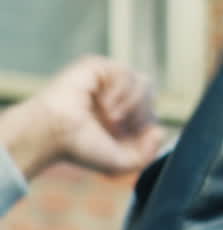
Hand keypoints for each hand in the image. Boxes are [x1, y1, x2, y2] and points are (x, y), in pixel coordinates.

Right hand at [0, 55, 165, 178]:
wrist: (54, 133)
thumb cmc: (80, 148)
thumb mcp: (121, 163)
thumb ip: (147, 155)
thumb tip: (160, 131)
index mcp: (123, 116)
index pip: (153, 112)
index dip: (146, 126)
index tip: (123, 137)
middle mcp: (117, 96)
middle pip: (151, 95)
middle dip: (139, 114)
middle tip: (115, 127)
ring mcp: (107, 80)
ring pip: (144, 82)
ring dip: (131, 103)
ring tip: (110, 117)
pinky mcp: (96, 66)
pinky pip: (125, 72)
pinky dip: (119, 91)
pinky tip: (103, 103)